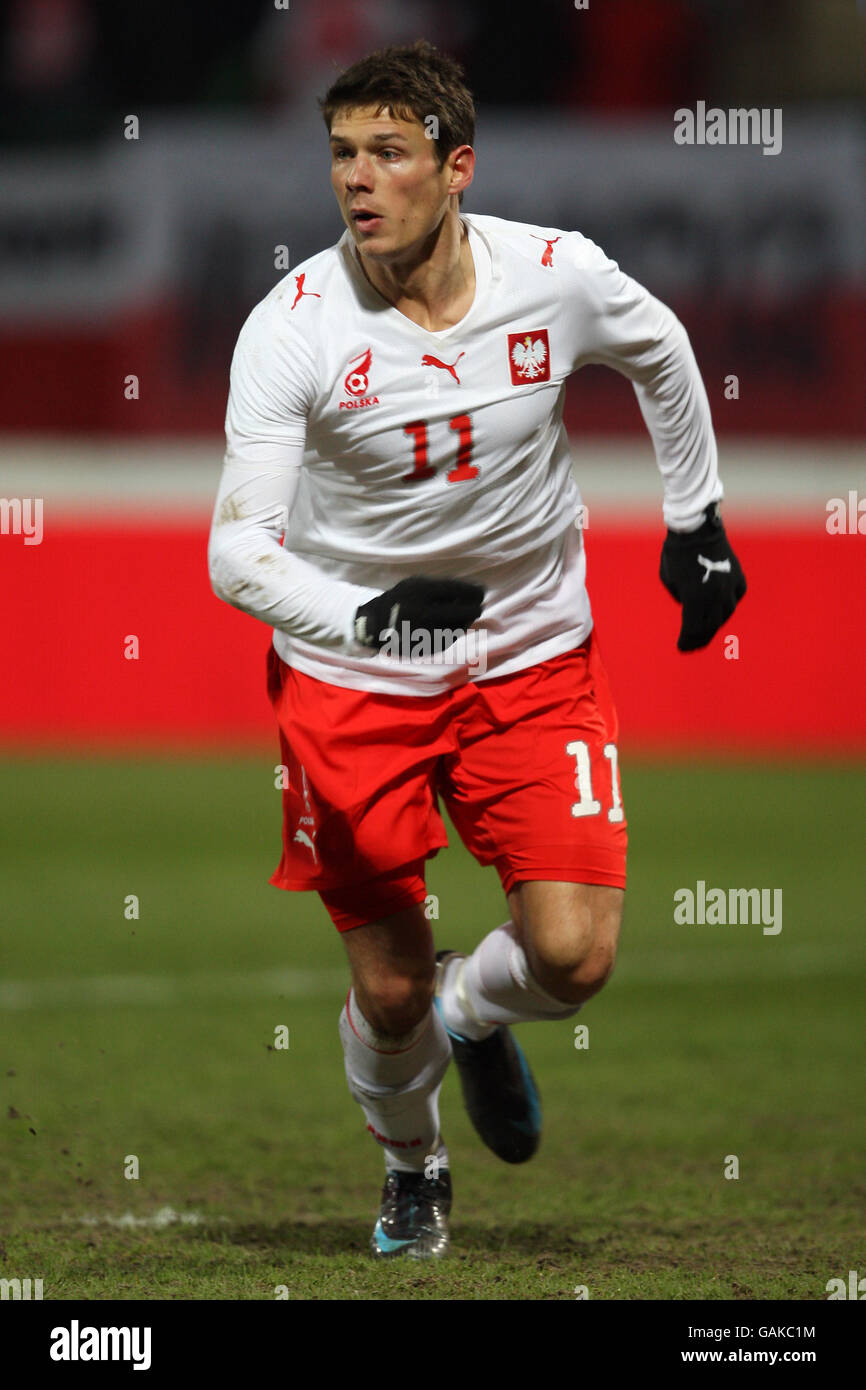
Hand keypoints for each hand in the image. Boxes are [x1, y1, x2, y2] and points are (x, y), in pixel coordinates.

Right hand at [354, 576, 485, 654]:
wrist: (375, 625)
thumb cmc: (401, 599)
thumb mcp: (416, 584)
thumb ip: (442, 588)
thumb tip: (476, 592)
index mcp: (420, 591)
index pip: (460, 591)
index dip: (475, 592)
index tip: (481, 593)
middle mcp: (423, 612)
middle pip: (465, 612)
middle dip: (475, 608)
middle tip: (477, 607)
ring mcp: (424, 632)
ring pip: (459, 628)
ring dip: (464, 621)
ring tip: (459, 616)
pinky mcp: (424, 648)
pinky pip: (448, 640)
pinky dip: (452, 633)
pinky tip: (447, 627)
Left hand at [659, 503, 745, 650]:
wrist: (697, 529)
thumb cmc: (676, 554)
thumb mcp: (670, 580)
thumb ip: (680, 599)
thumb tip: (691, 610)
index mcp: (695, 598)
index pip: (693, 629)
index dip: (687, 641)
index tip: (682, 648)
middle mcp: (715, 596)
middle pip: (710, 627)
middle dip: (700, 638)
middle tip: (693, 645)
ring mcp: (729, 587)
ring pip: (725, 615)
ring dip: (714, 625)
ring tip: (705, 631)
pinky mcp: (738, 578)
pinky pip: (734, 599)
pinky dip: (727, 607)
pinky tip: (720, 610)